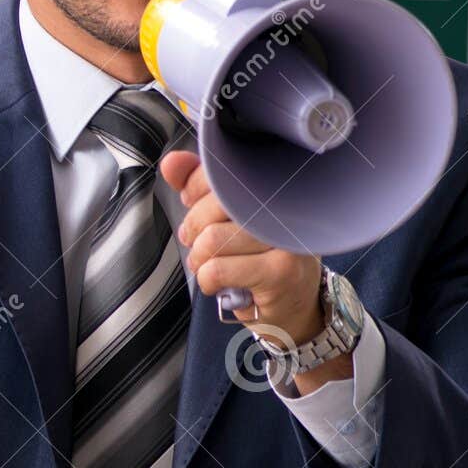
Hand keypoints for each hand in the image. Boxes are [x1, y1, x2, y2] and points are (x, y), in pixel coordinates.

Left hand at [158, 147, 325, 350]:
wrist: (295, 304)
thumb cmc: (260, 257)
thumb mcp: (229, 219)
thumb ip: (202, 190)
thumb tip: (171, 163)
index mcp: (274, 185)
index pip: (222, 172)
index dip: (195, 187)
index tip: (192, 202)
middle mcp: (286, 206)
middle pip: (215, 205)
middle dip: (193, 226)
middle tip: (195, 241)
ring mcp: (286, 240)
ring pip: (213, 239)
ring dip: (200, 259)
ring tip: (208, 264)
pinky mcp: (280, 272)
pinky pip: (217, 269)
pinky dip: (207, 280)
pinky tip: (218, 283)